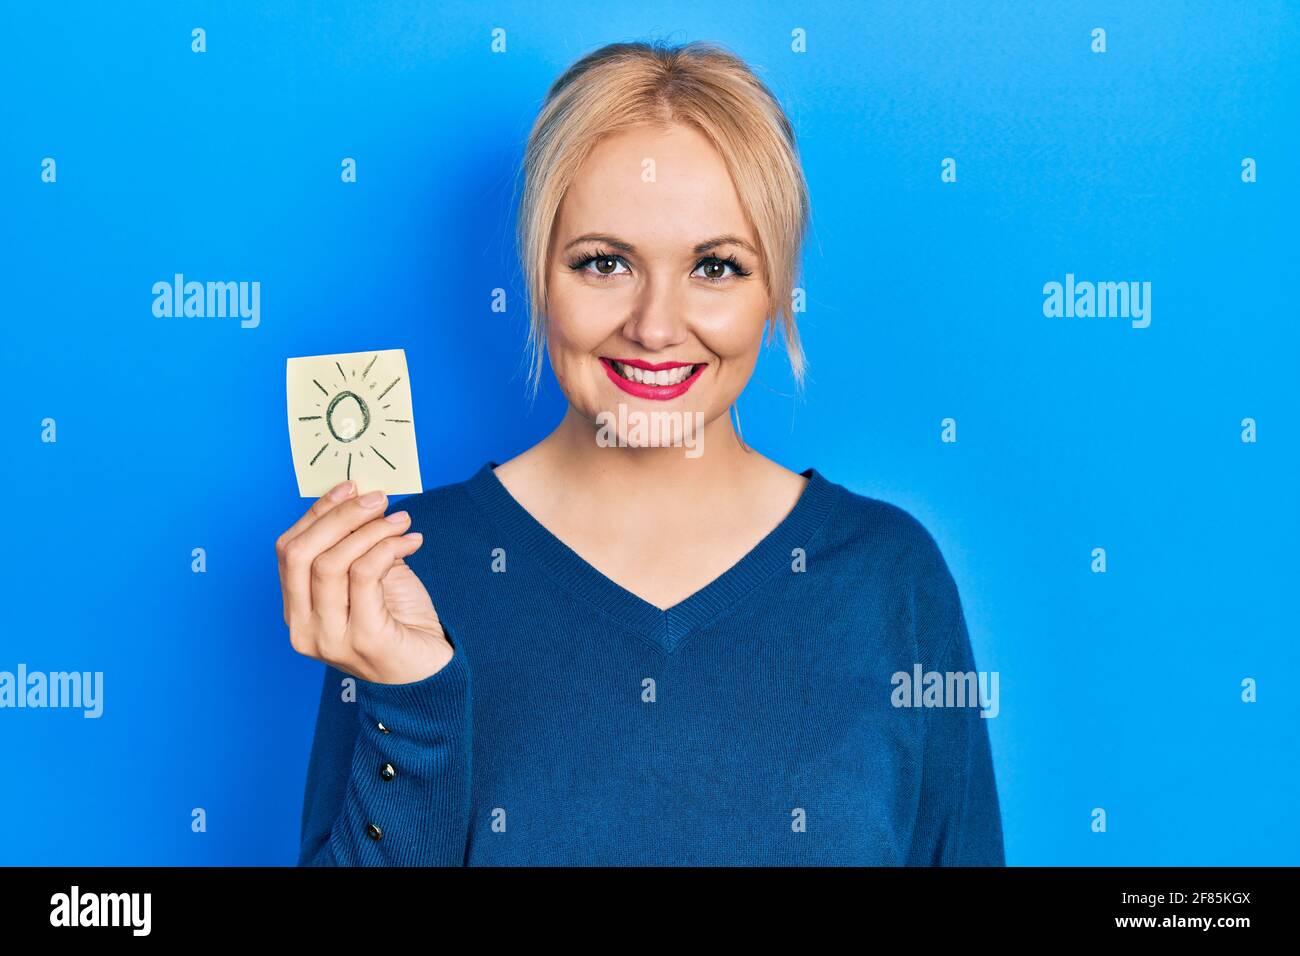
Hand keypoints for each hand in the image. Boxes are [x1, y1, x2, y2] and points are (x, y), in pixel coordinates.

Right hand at [276, 480, 452, 684]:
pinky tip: (412, 541)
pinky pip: (366, 575)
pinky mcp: (363, 639)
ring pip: (331, 563)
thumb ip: (355, 545)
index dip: (317, 513)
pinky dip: (388, 548)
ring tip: (401, 519)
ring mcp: (329, 638)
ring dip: (370, 530)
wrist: (430, 675)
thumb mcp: (370, 578)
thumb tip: (359, 496)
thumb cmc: (399, 624)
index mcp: (298, 611)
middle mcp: (303, 628)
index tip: (349, 486)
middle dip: (340, 516)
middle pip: (301, 554)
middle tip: (378, 498)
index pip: (289, 550)